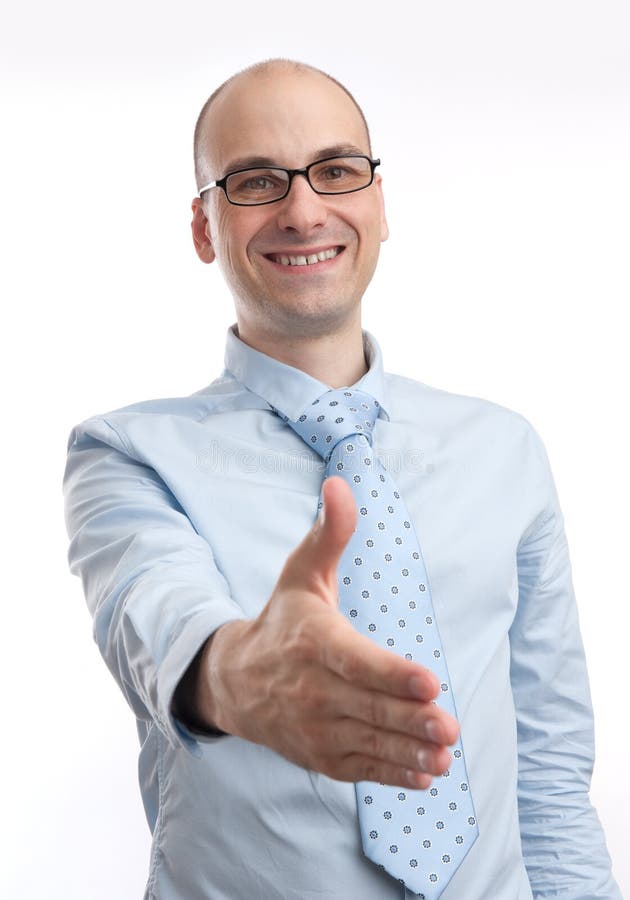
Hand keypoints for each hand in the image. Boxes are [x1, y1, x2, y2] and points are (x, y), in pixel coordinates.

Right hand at [195, 476, 459, 788]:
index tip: (430, 682)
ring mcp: (315, 727)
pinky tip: (425, 775)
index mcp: (314, 642)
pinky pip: (359, 767)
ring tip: (446, 757)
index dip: (392, 674)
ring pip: (367, 742)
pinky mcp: (320, 754)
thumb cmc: (282, 620)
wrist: (234, 680)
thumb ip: (328, 532)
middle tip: (450, 726)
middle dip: (410, 720)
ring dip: (408, 751)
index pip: (356, 661)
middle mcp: (312, 689)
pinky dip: (391, 774)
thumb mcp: (301, 573)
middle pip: (367, 707)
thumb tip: (341, 483)